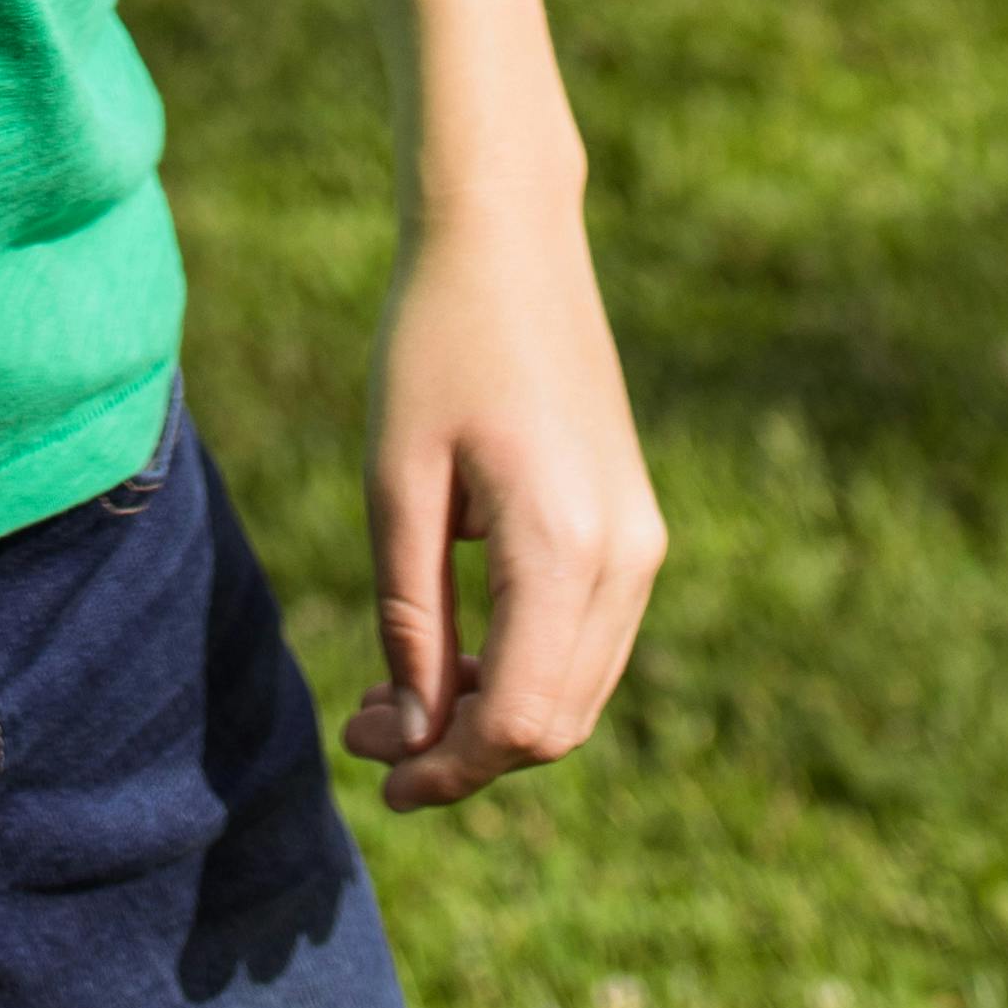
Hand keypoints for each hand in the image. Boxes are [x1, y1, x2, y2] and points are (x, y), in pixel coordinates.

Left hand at [346, 192, 663, 813]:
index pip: (519, 718)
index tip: (374, 773)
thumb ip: (410, 614)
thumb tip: (414, 731)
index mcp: (565, 546)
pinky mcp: (634, 523)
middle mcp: (626, 556)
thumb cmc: (434, 341)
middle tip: (365, 731)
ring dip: (492, 715)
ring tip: (392, 696)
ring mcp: (642, 541)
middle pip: (555, 720)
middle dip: (462, 750)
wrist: (507, 234)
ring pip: (577, 689)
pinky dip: (524, 666)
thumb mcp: (397, 479)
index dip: (448, 768)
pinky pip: (588, 638)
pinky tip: (450, 651)